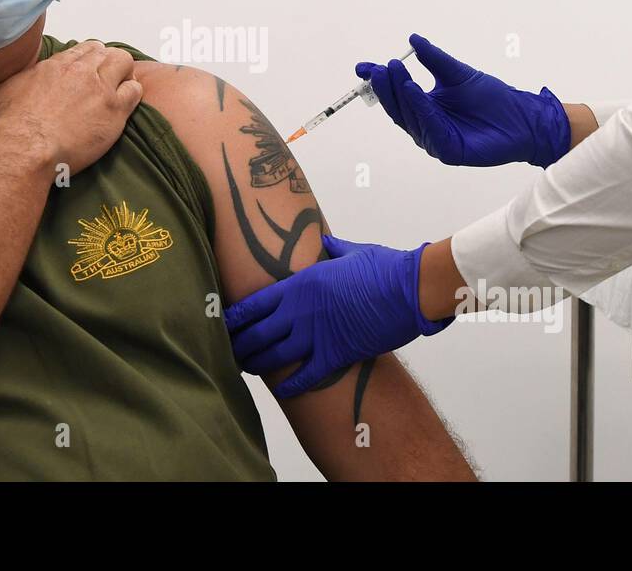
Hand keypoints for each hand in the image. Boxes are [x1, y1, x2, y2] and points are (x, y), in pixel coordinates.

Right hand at [0, 40, 143, 173]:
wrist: (26, 144)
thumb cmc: (13, 123)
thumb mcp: (14, 87)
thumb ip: (31, 77)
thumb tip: (34, 78)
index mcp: (58, 65)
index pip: (85, 49)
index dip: (92, 57)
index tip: (92, 68)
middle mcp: (82, 71)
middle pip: (107, 52)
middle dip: (110, 62)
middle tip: (109, 79)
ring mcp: (100, 89)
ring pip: (124, 63)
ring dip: (124, 74)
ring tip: (120, 89)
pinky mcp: (114, 110)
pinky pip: (134, 90)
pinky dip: (132, 93)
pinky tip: (125, 104)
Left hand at [224, 234, 453, 398]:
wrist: (409, 290)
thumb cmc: (383, 267)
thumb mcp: (352, 252)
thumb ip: (332, 248)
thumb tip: (324, 239)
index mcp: (300, 285)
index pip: (255, 304)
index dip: (235, 317)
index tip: (222, 324)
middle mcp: (301, 311)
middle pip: (258, 333)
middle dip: (240, 344)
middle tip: (228, 351)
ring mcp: (317, 335)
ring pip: (274, 356)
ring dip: (257, 364)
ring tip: (245, 369)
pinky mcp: (336, 355)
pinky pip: (306, 376)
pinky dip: (291, 387)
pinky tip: (280, 392)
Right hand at [358, 34, 569, 167]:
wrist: (522, 118)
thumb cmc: (492, 99)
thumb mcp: (458, 73)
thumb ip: (434, 59)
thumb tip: (413, 40)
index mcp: (424, 107)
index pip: (395, 93)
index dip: (378, 80)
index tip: (363, 66)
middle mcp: (425, 124)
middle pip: (397, 106)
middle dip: (385, 85)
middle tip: (378, 66)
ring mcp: (434, 138)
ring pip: (409, 116)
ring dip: (399, 93)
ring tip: (393, 70)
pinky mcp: (447, 150)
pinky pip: (428, 128)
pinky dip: (419, 108)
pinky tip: (413, 90)